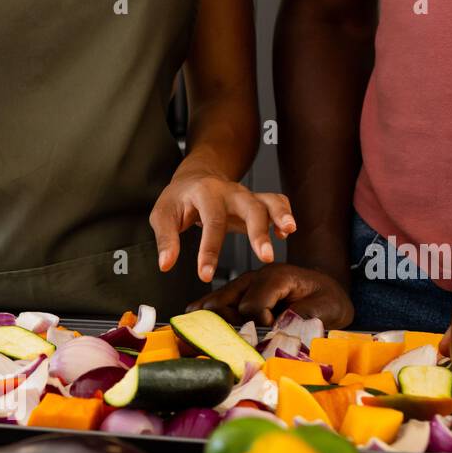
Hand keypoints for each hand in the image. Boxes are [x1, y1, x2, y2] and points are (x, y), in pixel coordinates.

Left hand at [149, 171, 295, 282]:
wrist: (195, 177)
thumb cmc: (178, 198)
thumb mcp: (162, 215)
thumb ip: (166, 239)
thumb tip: (166, 264)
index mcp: (205, 193)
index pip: (212, 222)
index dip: (209, 250)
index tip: (206, 275)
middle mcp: (230, 192)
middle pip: (250, 207)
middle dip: (259, 232)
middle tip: (264, 257)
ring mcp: (245, 196)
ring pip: (269, 201)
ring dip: (281, 216)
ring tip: (288, 232)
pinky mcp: (255, 201)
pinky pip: (276, 202)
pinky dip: (284, 214)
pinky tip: (284, 233)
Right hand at [187, 263, 354, 328]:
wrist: (326, 291)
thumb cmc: (327, 299)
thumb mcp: (327, 307)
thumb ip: (303, 316)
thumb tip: (278, 329)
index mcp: (276, 276)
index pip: (251, 305)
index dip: (259, 323)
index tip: (273, 330)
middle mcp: (253, 278)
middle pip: (222, 302)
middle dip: (227, 326)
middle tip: (240, 340)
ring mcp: (241, 286)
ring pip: (212, 304)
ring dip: (211, 324)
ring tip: (215, 339)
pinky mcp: (236, 296)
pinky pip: (212, 306)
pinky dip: (206, 320)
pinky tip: (202, 331)